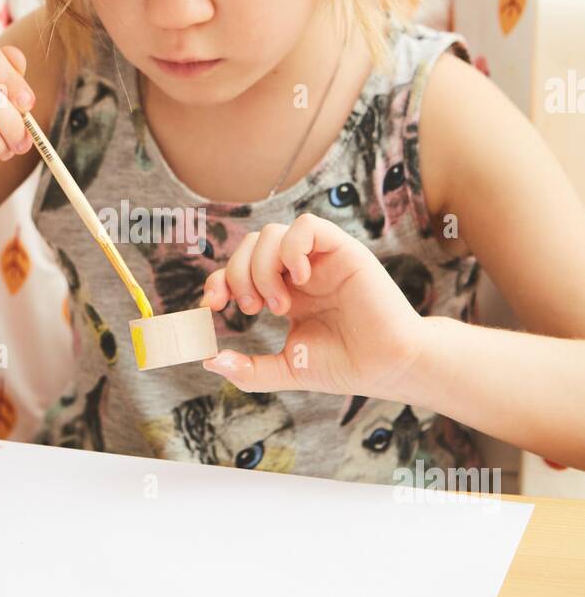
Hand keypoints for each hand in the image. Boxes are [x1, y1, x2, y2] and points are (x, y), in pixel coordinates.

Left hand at [199, 213, 425, 398]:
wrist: (388, 366)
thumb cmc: (346, 366)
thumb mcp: (286, 370)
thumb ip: (249, 369)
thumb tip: (208, 361)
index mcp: (285, 292)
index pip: (239, 269)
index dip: (218, 281)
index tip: (211, 307)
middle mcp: (300, 271)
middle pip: (250, 245)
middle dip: (236, 275)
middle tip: (250, 308)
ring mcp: (320, 259)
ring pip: (272, 233)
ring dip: (262, 268)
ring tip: (278, 306)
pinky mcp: (343, 250)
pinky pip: (307, 226)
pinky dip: (292, 249)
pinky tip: (299, 280)